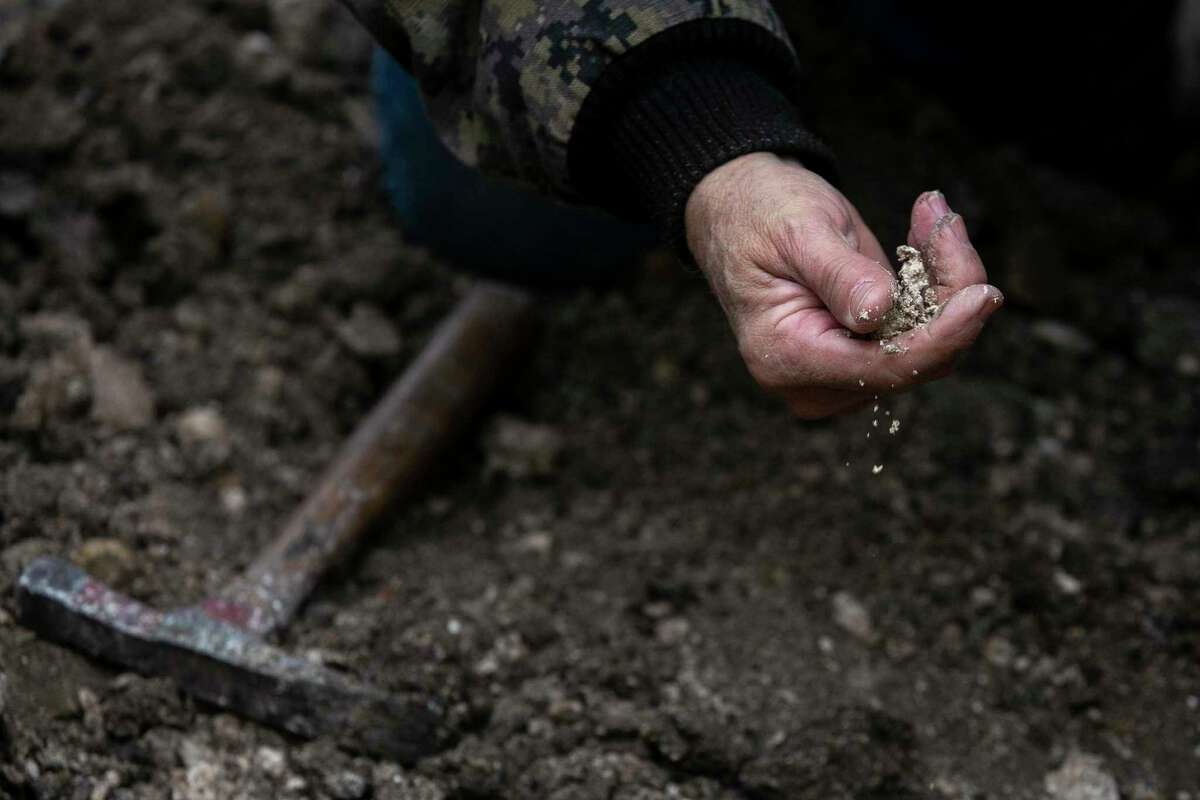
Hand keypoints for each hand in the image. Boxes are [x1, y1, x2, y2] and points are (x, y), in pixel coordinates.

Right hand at [685, 152, 1002, 417]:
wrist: (740, 210)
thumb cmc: (760, 214)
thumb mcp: (799, 232)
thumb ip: (839, 276)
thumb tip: (878, 314)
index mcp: (787, 357)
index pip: (885, 368)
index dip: (942, 336)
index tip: (983, 292)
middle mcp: (813, 382)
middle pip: (915, 362)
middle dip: (948, 290)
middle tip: (940, 216)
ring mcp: (839, 376)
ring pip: (929, 350)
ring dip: (946, 281)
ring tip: (929, 215)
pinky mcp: (861, 358)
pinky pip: (923, 336)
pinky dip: (936, 286)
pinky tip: (924, 237)